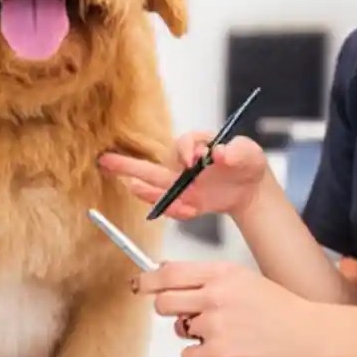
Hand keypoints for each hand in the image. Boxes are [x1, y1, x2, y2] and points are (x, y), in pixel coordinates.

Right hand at [97, 131, 268, 218]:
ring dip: (145, 191)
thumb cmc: (248, 162)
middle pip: (153, 164)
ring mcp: (183, 186)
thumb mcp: (249, 153)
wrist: (252, 188)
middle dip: (128, 164)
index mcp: (197, 145)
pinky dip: (175, 212)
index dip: (186, 151)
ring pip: (158, 189)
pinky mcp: (188, 203)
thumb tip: (222, 153)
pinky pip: (175, 209)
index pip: (183, 143)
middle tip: (104, 159)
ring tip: (132, 187)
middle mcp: (184, 165)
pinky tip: (184, 212)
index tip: (195, 160)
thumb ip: (238, 152)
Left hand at [135, 260, 317, 356]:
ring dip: (193, 332)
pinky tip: (220, 345)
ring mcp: (216, 325)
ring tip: (220, 329)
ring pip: (179, 329)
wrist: (303, 332)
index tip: (140, 284)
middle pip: (164, 303)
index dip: (148, 280)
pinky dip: (199, 354)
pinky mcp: (219, 352)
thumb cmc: (274, 305)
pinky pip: (187, 354)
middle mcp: (216, 297)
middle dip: (169, 309)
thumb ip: (204, 276)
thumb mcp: (239, 276)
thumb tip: (166, 273)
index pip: (169, 273)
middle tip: (185, 312)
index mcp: (220, 274)